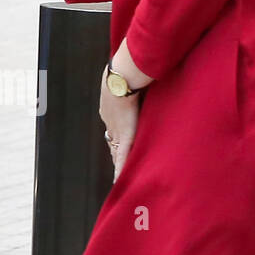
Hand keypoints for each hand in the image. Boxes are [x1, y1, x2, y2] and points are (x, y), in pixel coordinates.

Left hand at [99, 65, 139, 181]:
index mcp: (110, 110)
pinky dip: (120, 170)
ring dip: (118, 164)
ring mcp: (116, 131)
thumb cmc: (127, 73)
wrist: (122, 78)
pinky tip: (119, 181)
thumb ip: (136, 83)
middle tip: (117, 165)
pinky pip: (121, 158)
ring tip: (119, 177)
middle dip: (115, 153)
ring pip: (116, 152)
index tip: (116, 142)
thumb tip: (144, 75)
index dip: (115, 137)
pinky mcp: (124, 137)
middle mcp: (110, 123)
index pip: (113, 128)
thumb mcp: (129, 80)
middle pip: (112, 143)